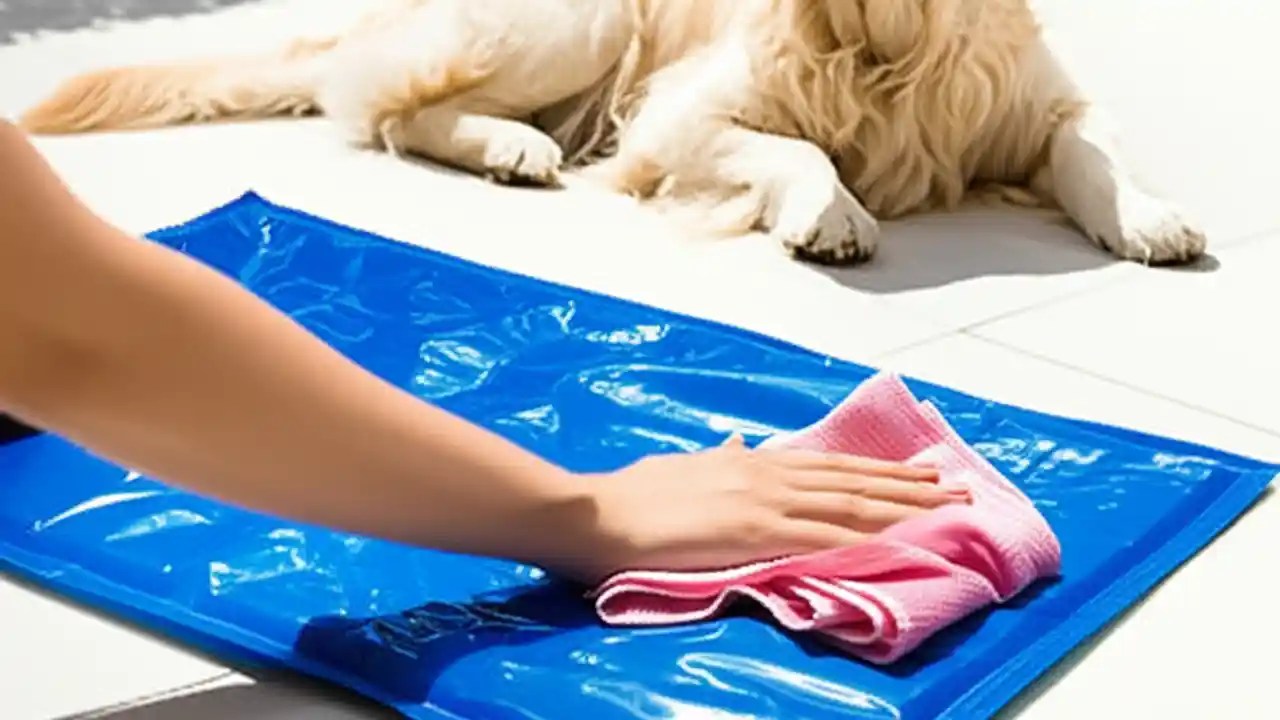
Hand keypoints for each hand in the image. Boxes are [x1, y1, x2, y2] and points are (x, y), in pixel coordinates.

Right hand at [561, 436, 967, 582]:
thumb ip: (715, 459)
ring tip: (946, 507)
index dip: (876, 469)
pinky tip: (897, 542)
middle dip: (907, 484)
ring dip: (903, 506)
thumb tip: (738, 447)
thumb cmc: (629, 496)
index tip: (915, 470)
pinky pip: (821, 538)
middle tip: (955, 485)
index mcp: (749, 463)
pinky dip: (865, 540)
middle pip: (851, 480)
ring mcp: (763, 502)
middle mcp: (766, 474)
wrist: (595, 512)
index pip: (828, 466)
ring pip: (849, 503)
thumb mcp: (680, 467)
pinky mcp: (752, 533)